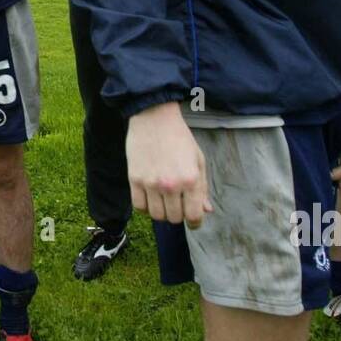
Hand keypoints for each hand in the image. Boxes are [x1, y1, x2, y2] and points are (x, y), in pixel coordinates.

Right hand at [126, 102, 212, 228]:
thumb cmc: (180, 138)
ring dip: (161, 212)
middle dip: (178, 214)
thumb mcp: (198, 160)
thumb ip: (202, 188)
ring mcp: (151, 183)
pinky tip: (150, 197)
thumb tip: (206, 211)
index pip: (193, 216)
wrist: (154, 118)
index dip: (195, 222)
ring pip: (156, 216)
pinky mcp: (134, 179)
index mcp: (191, 179)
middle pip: (174, 218)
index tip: (193, 221)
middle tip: (177, 203)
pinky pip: (139, 207)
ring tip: (163, 200)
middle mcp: (171, 184)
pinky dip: (145, 207)